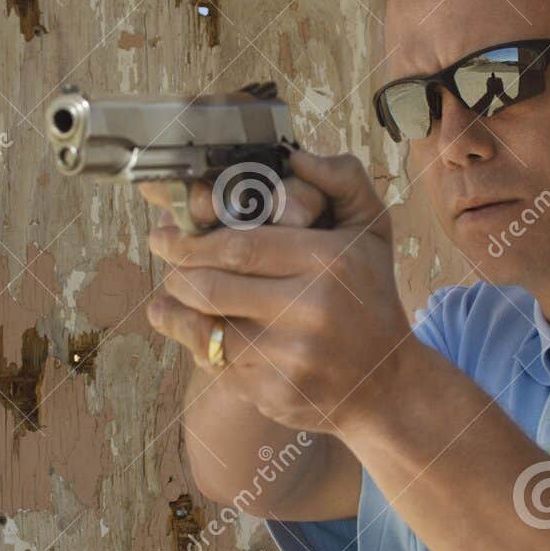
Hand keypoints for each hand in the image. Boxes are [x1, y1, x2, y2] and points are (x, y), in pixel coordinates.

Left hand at [146, 150, 413, 437]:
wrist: (386, 385)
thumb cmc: (369, 296)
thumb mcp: (371, 230)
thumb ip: (341, 181)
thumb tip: (296, 157)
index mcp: (328, 261)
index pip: (237, 247)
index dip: (190, 242)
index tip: (164, 235)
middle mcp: (309, 310)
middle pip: (211, 287)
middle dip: (176, 273)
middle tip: (165, 262)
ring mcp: (291, 357)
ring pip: (205, 330)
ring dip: (176, 313)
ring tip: (167, 299)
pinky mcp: (275, 393)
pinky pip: (218, 365)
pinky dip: (200, 347)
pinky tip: (196, 334)